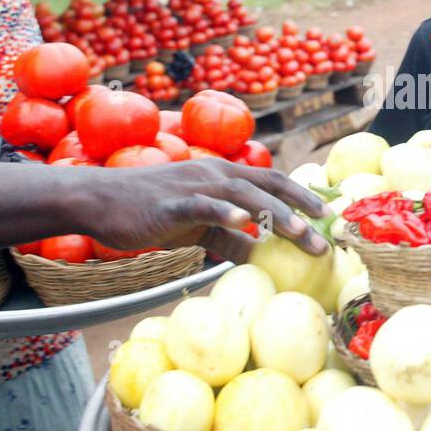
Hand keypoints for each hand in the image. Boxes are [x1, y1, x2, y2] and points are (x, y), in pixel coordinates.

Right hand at [84, 159, 329, 262]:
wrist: (100, 202)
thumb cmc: (151, 213)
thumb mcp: (198, 227)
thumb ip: (230, 239)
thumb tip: (264, 256)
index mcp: (224, 177)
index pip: (274, 182)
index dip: (304, 197)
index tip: (330, 218)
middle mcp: (214, 174)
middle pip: (268, 185)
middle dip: (301, 208)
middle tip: (327, 233)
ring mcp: (193, 185)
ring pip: (242, 193)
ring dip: (275, 213)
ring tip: (300, 232)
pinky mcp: (170, 203)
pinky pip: (201, 205)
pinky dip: (223, 211)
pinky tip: (242, 222)